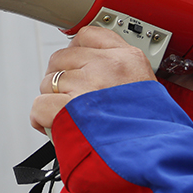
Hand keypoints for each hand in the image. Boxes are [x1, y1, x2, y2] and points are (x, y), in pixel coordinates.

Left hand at [30, 26, 156, 132]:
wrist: (152, 157)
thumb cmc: (149, 130)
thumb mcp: (146, 88)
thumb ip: (118, 72)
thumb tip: (83, 68)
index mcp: (128, 58)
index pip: (87, 35)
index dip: (75, 52)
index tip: (75, 67)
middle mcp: (107, 66)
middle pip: (61, 58)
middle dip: (60, 79)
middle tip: (71, 99)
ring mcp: (87, 86)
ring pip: (47, 83)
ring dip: (53, 101)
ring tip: (71, 117)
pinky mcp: (69, 109)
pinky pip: (40, 106)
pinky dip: (42, 119)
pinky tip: (54, 126)